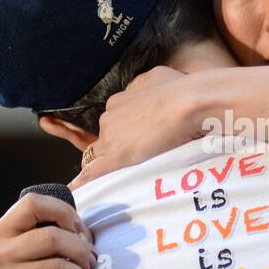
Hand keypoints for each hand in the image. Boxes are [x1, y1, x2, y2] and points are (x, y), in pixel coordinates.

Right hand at [0, 191, 96, 268]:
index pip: (33, 202)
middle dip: (81, 250)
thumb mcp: (33, 257)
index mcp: (0, 233)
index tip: (77, 230)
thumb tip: (84, 230)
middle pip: (53, 237)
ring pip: (59, 268)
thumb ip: (52, 235)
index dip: (63, 211)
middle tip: (90, 264)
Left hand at [70, 66, 199, 186]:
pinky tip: (79, 191)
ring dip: (114, 159)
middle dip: (120, 143)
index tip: (138, 135)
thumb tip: (141, 90)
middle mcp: (109, 116)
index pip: (113, 120)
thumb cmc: (179, 89)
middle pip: (107, 136)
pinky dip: (85, 182)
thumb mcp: (155, 77)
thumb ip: (141, 87)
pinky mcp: (117, 156)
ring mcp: (110, 137)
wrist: (189, 103)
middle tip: (144, 150)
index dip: (124, 130)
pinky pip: (94, 172)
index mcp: (118, 100)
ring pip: (102, 154)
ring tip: (137, 166)